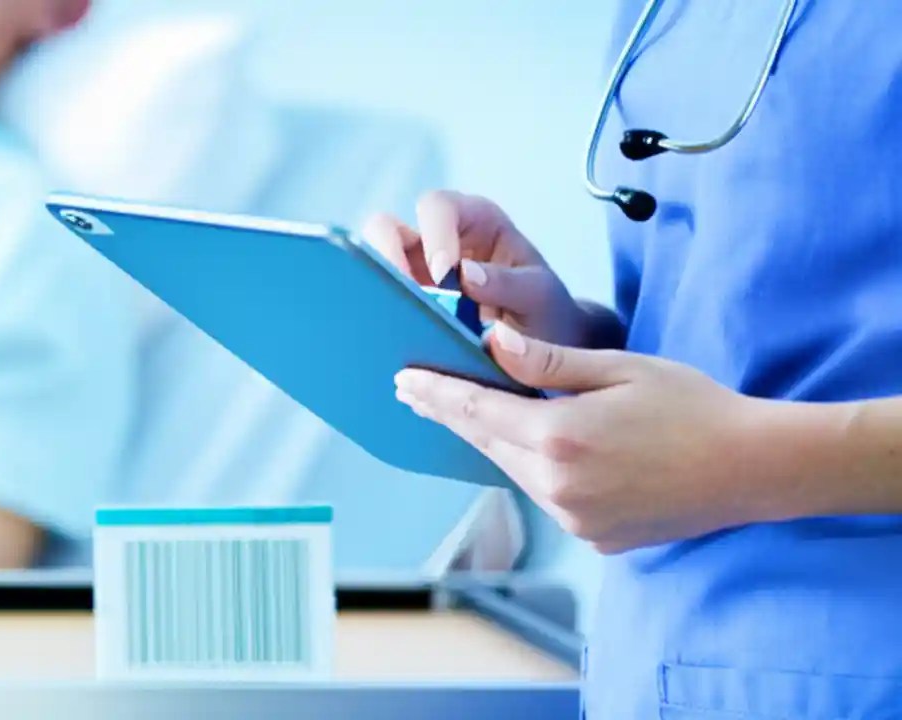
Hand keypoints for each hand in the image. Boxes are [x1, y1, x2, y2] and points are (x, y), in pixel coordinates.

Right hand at [362, 190, 590, 346]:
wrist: (546, 348)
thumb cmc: (546, 312)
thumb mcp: (540, 297)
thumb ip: (509, 284)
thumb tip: (465, 276)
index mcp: (474, 221)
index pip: (438, 207)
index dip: (434, 234)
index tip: (443, 274)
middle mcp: (436, 241)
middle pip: (385, 228)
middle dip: (386, 257)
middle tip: (400, 295)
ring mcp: (415, 273)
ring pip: (373, 264)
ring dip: (377, 289)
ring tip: (389, 318)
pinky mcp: (406, 304)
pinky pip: (380, 301)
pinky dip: (378, 314)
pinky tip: (388, 336)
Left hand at [394, 323, 778, 553]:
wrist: (752, 468)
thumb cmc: (693, 407)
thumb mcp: (619, 368)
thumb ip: (549, 361)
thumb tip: (493, 343)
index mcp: (560, 437)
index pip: (477, 412)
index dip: (436, 393)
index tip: (403, 380)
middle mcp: (559, 486)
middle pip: (488, 444)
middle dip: (452, 415)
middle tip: (415, 391)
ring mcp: (576, 519)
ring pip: (516, 472)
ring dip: (494, 442)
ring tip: (466, 413)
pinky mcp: (595, 537)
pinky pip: (549, 496)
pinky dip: (535, 469)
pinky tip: (534, 448)